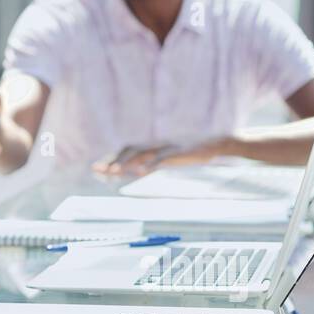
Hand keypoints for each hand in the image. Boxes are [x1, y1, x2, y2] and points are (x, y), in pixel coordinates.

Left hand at [92, 138, 226, 177]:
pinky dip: (150, 164)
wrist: (217, 142)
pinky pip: (161, 158)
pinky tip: (141, 171)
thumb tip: (139, 170)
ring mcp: (167, 146)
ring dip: (126, 162)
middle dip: (112, 160)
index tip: (97, 166)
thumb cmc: (194, 151)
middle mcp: (157, 143)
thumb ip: (155, 161)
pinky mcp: (178, 151)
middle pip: (129, 150)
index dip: (112, 157)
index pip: (127, 150)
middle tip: (97, 170)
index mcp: (154, 145)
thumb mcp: (171, 156)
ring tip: (113, 171)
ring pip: (142, 153)